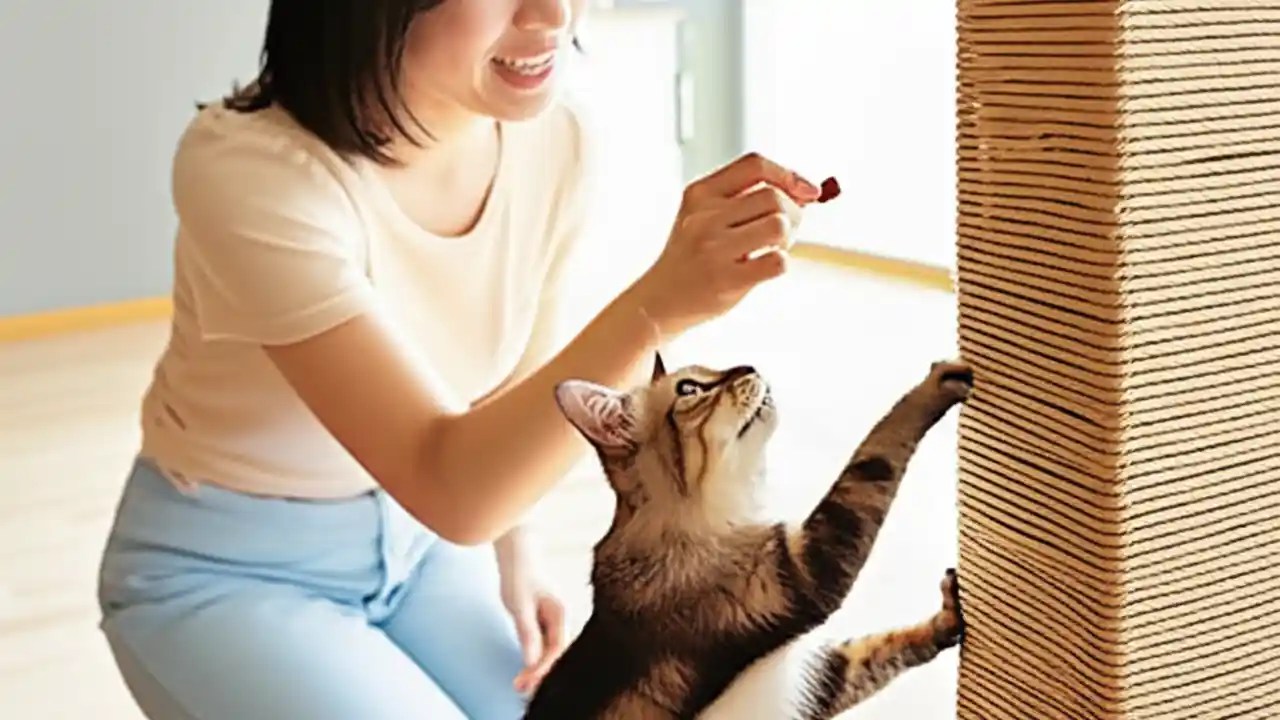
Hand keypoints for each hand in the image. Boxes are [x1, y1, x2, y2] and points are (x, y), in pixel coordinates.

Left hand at [496, 529, 565, 693]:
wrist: (518, 551)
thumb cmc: (519, 573)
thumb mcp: (519, 605)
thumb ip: (527, 632)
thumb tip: (532, 661)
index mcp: (562, 612)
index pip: (556, 650)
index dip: (542, 669)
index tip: (526, 682)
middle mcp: (564, 617)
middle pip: (557, 653)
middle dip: (540, 673)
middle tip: (520, 687)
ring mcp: (557, 618)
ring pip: (552, 650)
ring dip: (538, 666)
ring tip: (521, 681)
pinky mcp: (547, 618)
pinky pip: (546, 643)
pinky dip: (536, 656)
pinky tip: (526, 665)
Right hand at [630, 151, 823, 338]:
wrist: (660, 299)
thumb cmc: (693, 256)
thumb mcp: (705, 215)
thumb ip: (747, 198)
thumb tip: (805, 191)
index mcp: (699, 193)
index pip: (755, 165)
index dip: (788, 174)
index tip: (808, 191)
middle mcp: (704, 216)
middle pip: (773, 196)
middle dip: (794, 213)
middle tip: (784, 232)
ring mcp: (713, 248)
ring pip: (778, 225)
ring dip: (787, 238)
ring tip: (772, 248)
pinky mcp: (725, 279)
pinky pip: (777, 262)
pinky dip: (780, 263)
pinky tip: (763, 267)